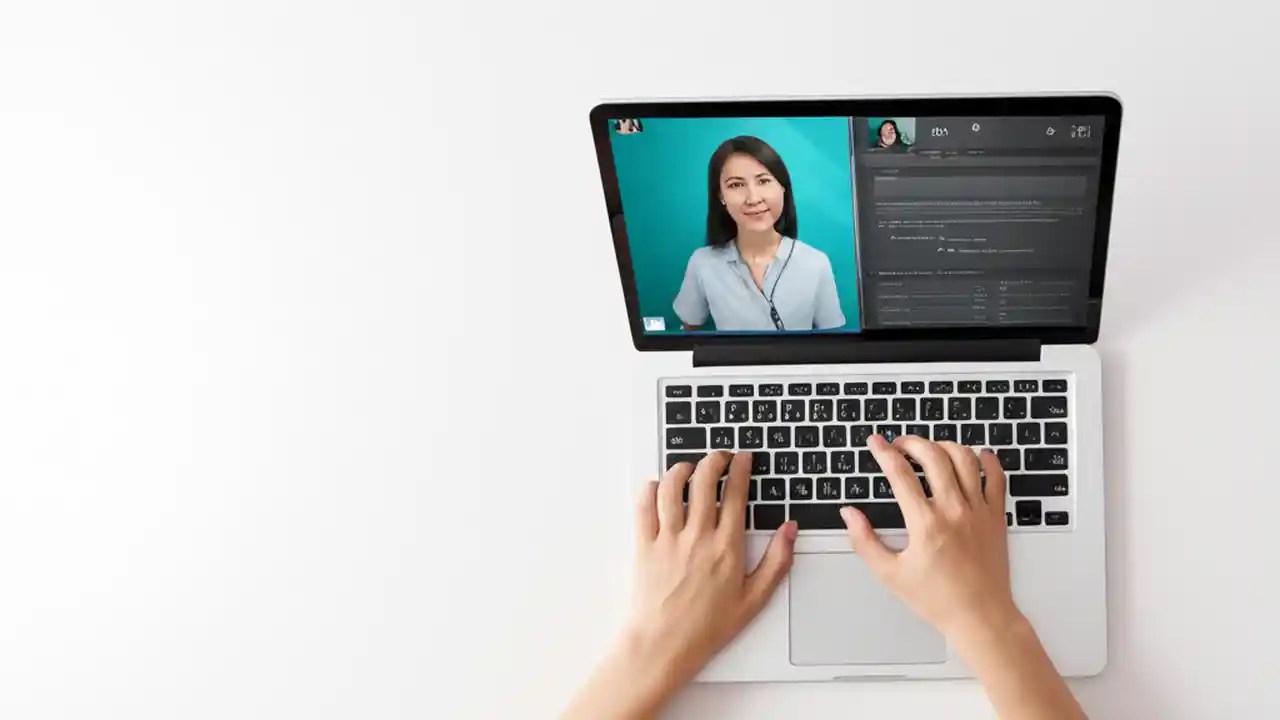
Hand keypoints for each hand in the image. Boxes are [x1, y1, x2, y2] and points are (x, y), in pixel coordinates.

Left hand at [562, 451, 796, 719]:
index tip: (743, 458)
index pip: (736, 494)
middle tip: (719, 455)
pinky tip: (658, 486)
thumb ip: (777, 562)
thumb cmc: (707, 627)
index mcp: (727, 548)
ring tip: (690, 467)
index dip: (740, 469)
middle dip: (714, 459)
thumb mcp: (754, 599)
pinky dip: (650, 489)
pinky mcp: (644, 546)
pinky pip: (644, 507)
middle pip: (705, 482)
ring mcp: (668, 539)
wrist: (664, 646)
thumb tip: (789, 530)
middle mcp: (697, 537)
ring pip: (673, 487)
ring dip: (682, 469)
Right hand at [840, 434, 1014, 639]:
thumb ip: (864, 541)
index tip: (876, 443)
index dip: (883, 452)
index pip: (900, 474)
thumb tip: (850, 515)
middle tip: (900, 444)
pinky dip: (987, 460)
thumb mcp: (890, 575)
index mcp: (925, 523)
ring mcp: (978, 511)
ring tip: (931, 447)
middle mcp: (954, 511)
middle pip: (933, 456)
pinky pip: (997, 478)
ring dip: (944, 445)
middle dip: (911, 442)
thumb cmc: (939, 600)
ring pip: (965, 459)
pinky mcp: (996, 517)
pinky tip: (977, 455)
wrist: (981, 617)